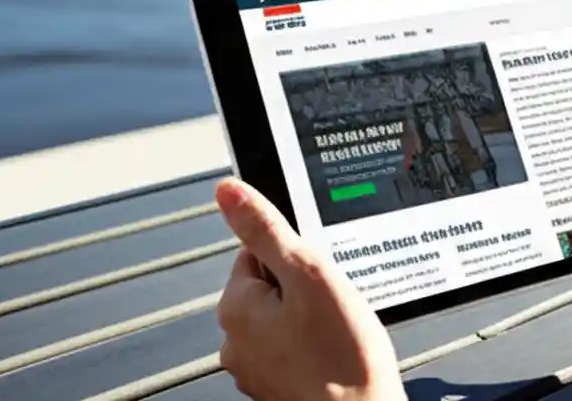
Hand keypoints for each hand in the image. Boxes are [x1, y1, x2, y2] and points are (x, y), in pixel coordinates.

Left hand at [215, 178, 404, 400]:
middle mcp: (235, 341)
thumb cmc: (343, 357)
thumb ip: (266, 228)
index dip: (296, 256)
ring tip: (337, 332)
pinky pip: (294, 349)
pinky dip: (314, 346)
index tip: (319, 274)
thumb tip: (228, 191)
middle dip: (304, 288)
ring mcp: (256, 369)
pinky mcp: (277, 387)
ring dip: (310, 318)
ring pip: (284, 319)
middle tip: (334, 305)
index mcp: (235, 307)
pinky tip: (335, 352)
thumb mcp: (308, 273)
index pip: (257, 252)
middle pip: (271, 287)